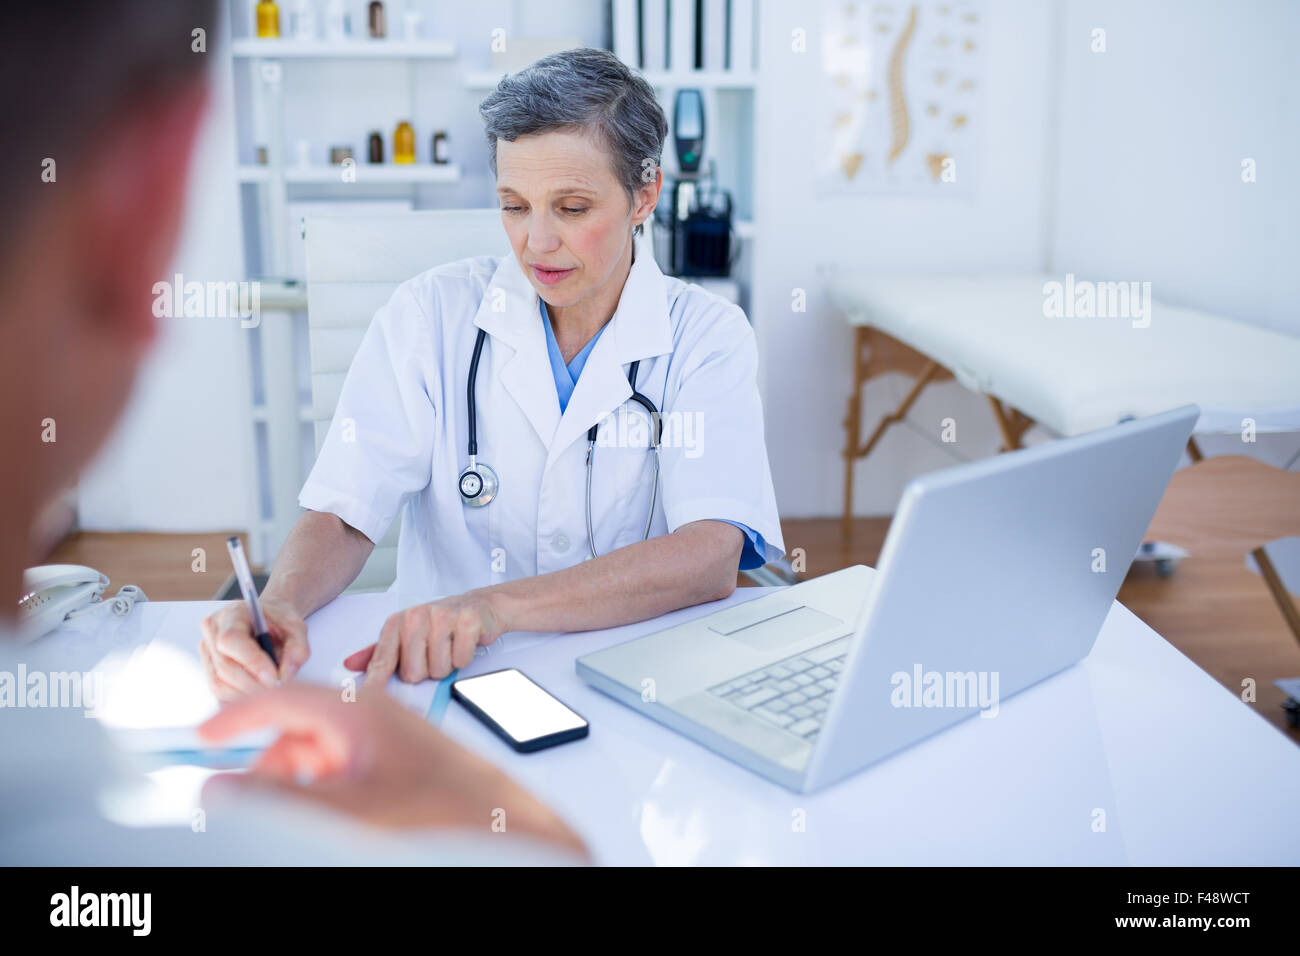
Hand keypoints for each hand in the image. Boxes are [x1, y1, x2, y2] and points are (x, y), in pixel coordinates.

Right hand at [197, 684, 586, 856]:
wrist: (502, 824)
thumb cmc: (442, 806)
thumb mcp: (350, 807)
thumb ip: (281, 797)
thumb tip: (223, 788)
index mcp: (357, 709)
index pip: (281, 696)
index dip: (236, 715)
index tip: (203, 737)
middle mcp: (369, 714)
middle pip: (294, 727)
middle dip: (268, 763)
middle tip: (248, 802)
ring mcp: (382, 735)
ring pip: (317, 751)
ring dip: (298, 780)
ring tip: (307, 816)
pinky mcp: (393, 758)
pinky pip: (341, 765)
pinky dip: (324, 787)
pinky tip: (333, 813)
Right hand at [199, 596, 308, 699]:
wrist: (268, 619)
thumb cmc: (280, 620)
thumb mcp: (297, 627)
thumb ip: (297, 648)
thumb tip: (284, 677)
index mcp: (232, 614)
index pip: (232, 640)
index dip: (252, 662)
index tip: (273, 677)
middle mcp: (213, 631)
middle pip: (225, 666)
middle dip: (252, 684)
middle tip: (276, 691)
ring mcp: (207, 650)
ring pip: (219, 683)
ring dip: (246, 694)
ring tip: (269, 693)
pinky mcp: (209, 668)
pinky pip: (219, 692)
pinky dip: (239, 698)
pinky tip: (257, 694)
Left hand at [344, 591, 505, 687]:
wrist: (479, 605)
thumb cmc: (440, 623)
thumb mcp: (407, 634)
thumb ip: (380, 651)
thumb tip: (350, 665)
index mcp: (398, 622)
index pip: (382, 660)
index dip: (375, 684)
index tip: (367, 700)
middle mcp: (417, 616)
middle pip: (413, 673)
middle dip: (427, 671)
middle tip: (434, 655)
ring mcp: (443, 617)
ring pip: (439, 669)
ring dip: (448, 665)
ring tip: (450, 648)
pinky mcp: (468, 621)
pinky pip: (461, 660)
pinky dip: (464, 658)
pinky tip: (463, 644)